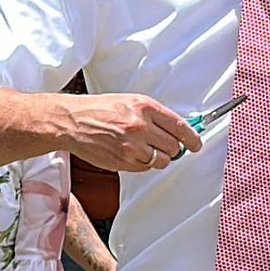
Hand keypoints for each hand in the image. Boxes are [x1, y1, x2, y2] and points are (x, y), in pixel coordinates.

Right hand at [63, 93, 198, 172]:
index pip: (179, 126)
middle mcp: (139, 126)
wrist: (72, 121)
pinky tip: (130, 152)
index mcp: (144, 107)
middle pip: (173, 146)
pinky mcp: (122, 161)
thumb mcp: (130, 102)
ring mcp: (131, 145)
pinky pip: (144, 168)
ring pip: (161, 160)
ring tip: (144, 149)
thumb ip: (154, 115)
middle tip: (163, 145)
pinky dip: (142, 163)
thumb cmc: (100, 110)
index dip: (192, 138)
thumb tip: (177, 130)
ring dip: (157, 157)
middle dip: (172, 149)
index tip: (196, 144)